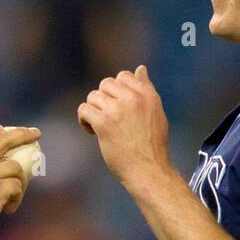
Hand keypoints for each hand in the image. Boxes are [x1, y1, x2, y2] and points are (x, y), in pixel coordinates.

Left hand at [78, 66, 171, 188]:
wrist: (149, 169)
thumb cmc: (152, 145)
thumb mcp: (155, 112)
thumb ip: (146, 90)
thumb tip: (140, 69)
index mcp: (147, 94)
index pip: (124, 76)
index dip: (116, 92)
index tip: (118, 108)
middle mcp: (133, 98)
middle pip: (106, 84)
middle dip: (104, 100)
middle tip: (108, 118)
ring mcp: (117, 110)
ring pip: (93, 96)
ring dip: (93, 110)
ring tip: (100, 126)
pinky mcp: (104, 123)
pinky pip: (84, 109)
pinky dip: (84, 120)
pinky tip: (92, 131)